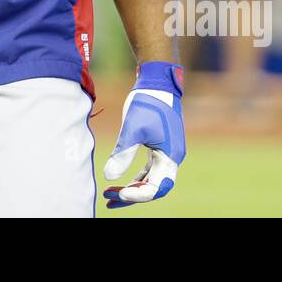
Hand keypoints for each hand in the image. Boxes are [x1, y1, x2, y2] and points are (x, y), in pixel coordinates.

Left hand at [102, 61, 185, 207]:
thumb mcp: (133, 129)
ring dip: (133, 188)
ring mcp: (167, 153)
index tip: (117, 193)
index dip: (136, 194)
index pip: (155, 187)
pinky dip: (136, 177)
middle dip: (132, 196)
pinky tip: (122, 180)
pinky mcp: (160, 146)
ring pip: (151, 180)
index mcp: (170, 156)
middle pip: (154, 187)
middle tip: (109, 199)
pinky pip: (150, 169)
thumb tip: (109, 176)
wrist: (157, 82)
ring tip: (110, 194)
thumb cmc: (148, 102)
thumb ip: (122, 153)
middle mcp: (172, 158)